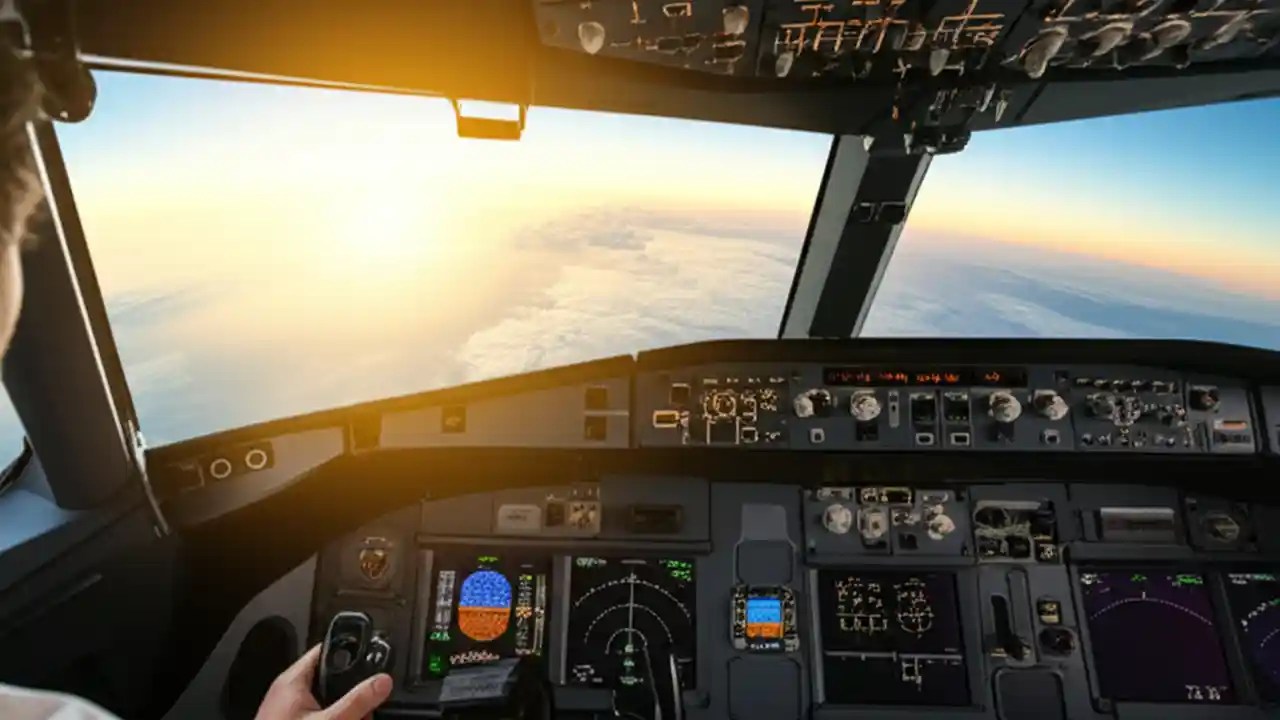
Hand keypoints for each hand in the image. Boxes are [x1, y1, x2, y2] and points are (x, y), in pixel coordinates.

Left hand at [256, 644, 392, 719]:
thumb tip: (382, 682)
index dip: (349, 652)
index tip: (372, 658)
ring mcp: (291, 711)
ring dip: (346, 712)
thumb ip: (357, 701)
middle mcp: (290, 692)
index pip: (325, 651)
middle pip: (331, 679)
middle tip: (368, 707)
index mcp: (294, 681)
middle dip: (353, 693)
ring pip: (328, 702)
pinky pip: (320, 717)